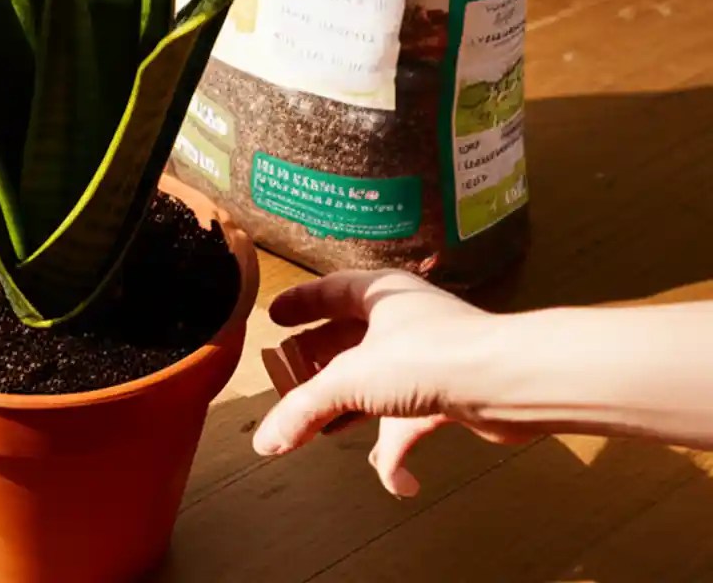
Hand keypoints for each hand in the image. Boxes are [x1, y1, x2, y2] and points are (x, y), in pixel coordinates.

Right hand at [252, 269, 530, 496]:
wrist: (507, 382)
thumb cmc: (431, 357)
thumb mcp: (349, 380)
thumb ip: (302, 410)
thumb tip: (265, 441)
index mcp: (378, 295)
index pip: (328, 291)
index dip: (299, 305)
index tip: (274, 318)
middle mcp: (402, 321)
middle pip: (347, 342)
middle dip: (318, 369)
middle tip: (289, 385)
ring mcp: (427, 358)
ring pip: (376, 384)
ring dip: (352, 412)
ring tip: (324, 433)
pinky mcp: (448, 394)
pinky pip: (411, 424)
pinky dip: (400, 454)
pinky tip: (398, 482)